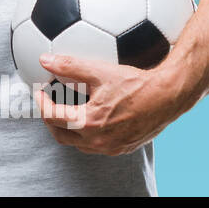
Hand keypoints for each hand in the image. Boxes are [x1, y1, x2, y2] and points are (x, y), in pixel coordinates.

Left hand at [34, 52, 187, 155]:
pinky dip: (86, 134)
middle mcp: (98, 140)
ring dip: (68, 129)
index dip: (41, 103)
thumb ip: (69, 66)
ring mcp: (111, 147)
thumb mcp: (100, 71)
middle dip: (50, 120)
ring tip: (67, 111)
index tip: (39, 91)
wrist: (169, 97)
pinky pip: (96, 146)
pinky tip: (91, 117)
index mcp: (88, 123)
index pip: (52, 117)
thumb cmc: (137, 84)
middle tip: (49, 104)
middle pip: (61, 135)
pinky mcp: (123, 148)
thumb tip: (45, 59)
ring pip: (78, 144)